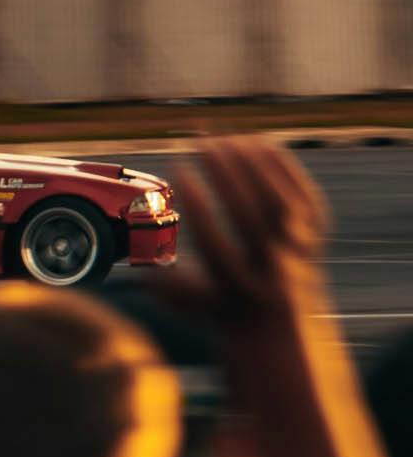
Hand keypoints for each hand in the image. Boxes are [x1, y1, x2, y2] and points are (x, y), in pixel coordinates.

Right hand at [173, 137, 325, 337]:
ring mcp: (300, 247)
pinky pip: (300, 189)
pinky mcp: (317, 228)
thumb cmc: (224, 303)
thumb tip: (140, 254)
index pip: (215, 242)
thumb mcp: (190, 303)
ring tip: (224, 138)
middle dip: (224, 175)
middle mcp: (272, 269)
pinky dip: (280, 164)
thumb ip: (163, 285)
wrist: (284, 318)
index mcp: (237, 288)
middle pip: (249, 216)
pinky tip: (254, 142)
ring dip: (251, 164)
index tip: (178, 170)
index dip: (195, 203)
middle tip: (201, 143)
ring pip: (277, 199)